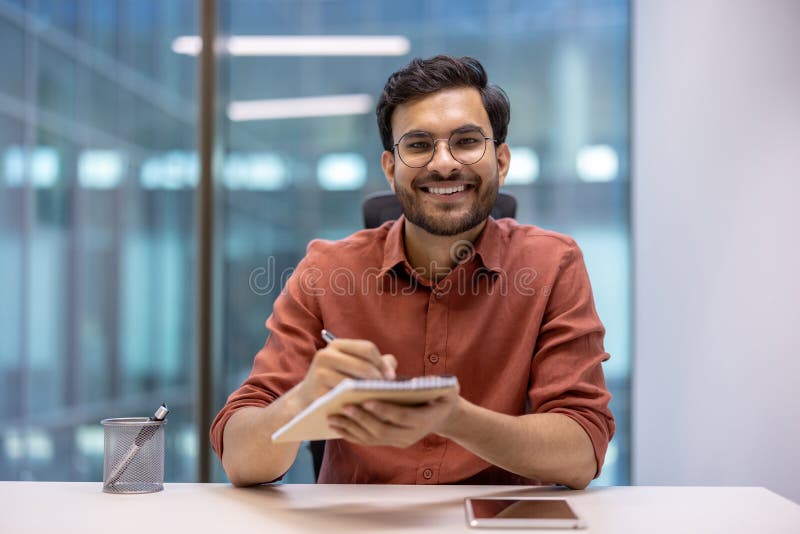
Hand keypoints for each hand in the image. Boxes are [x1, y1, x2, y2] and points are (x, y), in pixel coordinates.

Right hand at [295, 338, 396, 405]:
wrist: (307, 398)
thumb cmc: (337, 380)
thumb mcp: (353, 367)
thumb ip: (375, 363)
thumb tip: (392, 366)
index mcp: (337, 345)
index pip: (367, 349)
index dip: (382, 363)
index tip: (391, 377)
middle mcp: (326, 355)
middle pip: (362, 365)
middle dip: (378, 378)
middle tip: (388, 390)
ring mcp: (319, 373)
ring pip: (353, 382)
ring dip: (368, 391)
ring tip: (379, 398)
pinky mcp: (317, 392)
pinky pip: (342, 398)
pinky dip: (355, 402)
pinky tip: (364, 407)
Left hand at [327, 387, 460, 447]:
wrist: (442, 414)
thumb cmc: (441, 395)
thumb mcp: (446, 387)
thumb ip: (435, 383)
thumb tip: (414, 382)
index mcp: (424, 420)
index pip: (402, 416)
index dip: (384, 410)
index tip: (366, 400)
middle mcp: (410, 435)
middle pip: (383, 430)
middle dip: (362, 419)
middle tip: (344, 407)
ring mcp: (399, 441)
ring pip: (372, 438)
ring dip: (351, 429)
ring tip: (333, 417)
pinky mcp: (390, 443)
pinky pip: (368, 441)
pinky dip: (352, 434)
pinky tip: (337, 427)